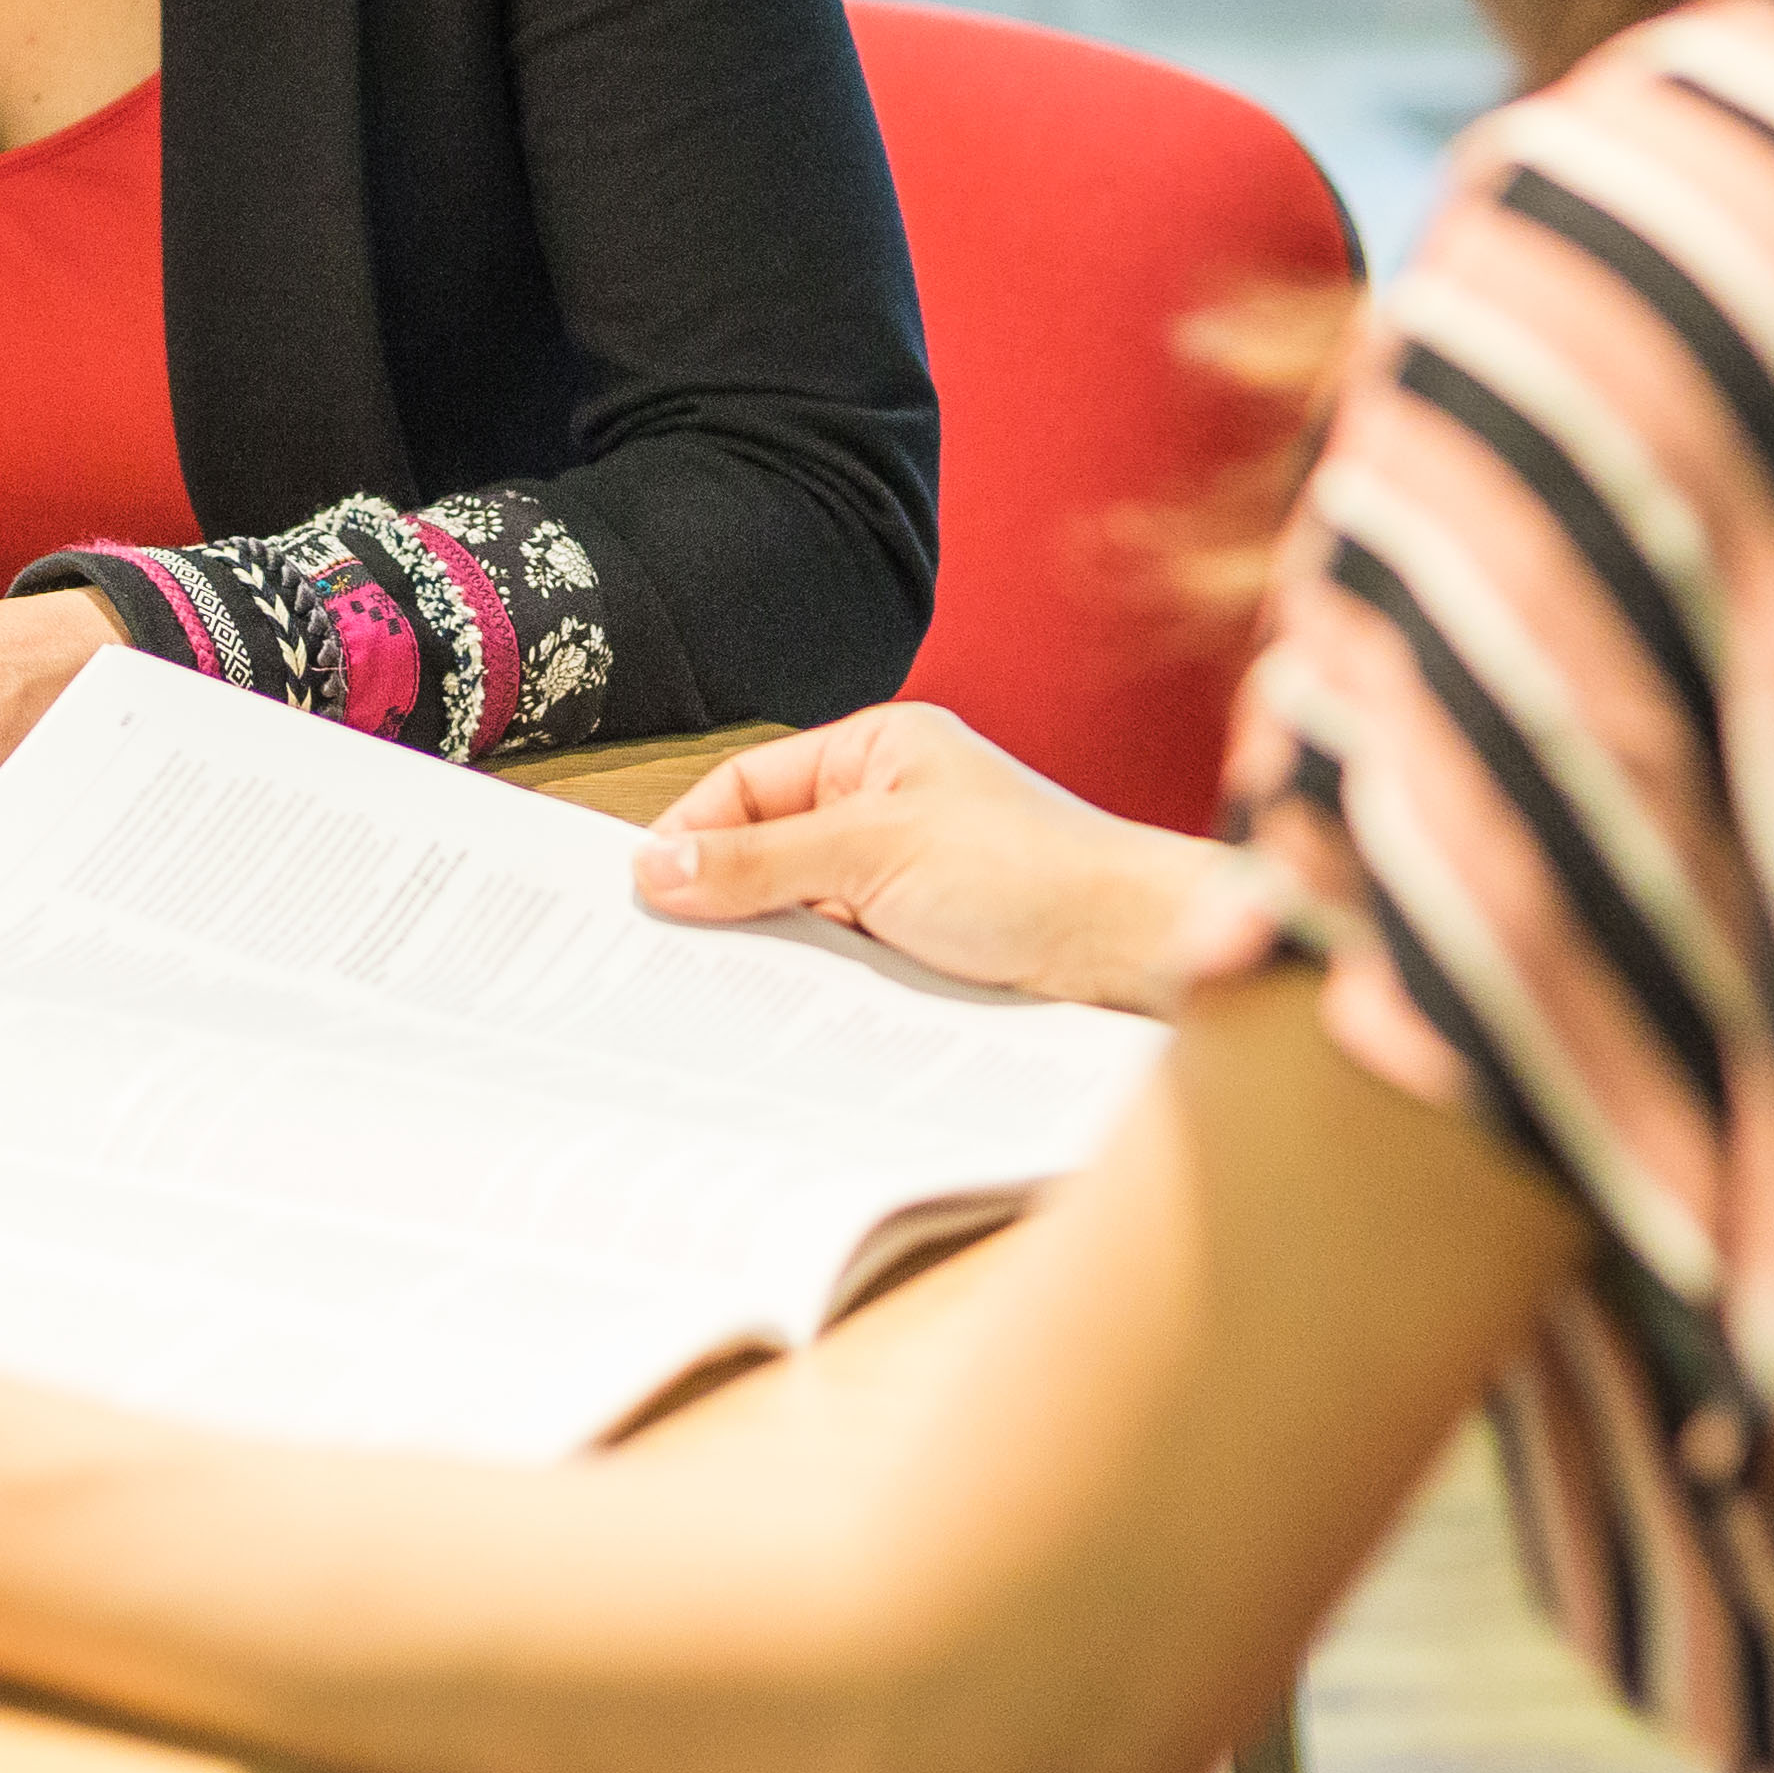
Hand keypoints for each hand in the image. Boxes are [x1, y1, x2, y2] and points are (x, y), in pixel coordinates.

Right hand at [634, 702, 1232, 1015]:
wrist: (1134, 956)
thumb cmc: (1029, 873)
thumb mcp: (876, 852)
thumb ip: (762, 861)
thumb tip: (655, 866)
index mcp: (877, 753)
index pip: (751, 784)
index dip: (692, 833)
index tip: (639, 892)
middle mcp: (888, 811)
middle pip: (768, 852)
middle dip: (718, 900)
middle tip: (651, 956)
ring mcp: (906, 884)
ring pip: (801, 915)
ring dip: (765, 952)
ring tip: (703, 996)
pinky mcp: (924, 949)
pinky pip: (840, 964)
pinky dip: (808, 986)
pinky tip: (776, 1019)